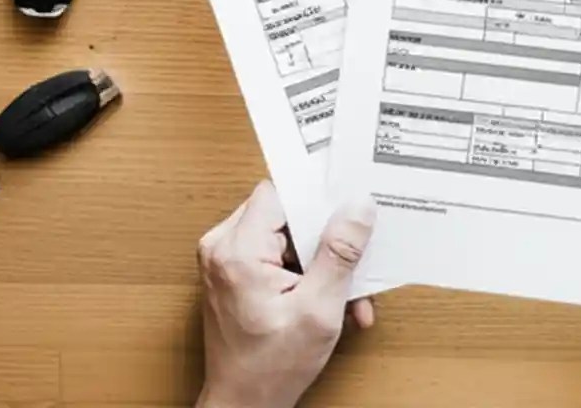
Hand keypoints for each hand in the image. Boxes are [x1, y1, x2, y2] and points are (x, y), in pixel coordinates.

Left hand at [196, 180, 376, 407]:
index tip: (346, 212)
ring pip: (286, 237)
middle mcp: (223, 248)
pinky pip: (277, 255)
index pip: (279, 193)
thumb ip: (339, 253)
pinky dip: (305, 274)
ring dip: (321, 262)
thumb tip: (358, 208)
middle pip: (285, 215)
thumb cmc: (270, 368)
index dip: (316, 200)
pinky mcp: (233, 273)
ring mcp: (226, 261)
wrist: (243, 405)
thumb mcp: (319, 309)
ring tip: (345, 295)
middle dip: (326, 242)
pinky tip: (328, 301)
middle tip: (353, 265)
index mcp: (237, 251)